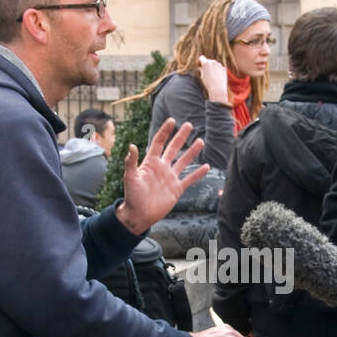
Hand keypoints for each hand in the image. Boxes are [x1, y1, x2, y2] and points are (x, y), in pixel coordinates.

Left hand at [115, 118, 208, 234]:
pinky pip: (189, 179)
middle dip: (181, 137)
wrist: (139, 215)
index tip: (172, 121)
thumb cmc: (132, 196)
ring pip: (184, 161)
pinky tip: (207, 166)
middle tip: (189, 125)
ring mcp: (170, 178)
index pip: (158, 143)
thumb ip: (131, 163)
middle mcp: (162, 168)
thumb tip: (132, 146)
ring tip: (200, 141)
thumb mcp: (130, 178)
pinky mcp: (177, 189)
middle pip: (173, 148)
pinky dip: (198, 174)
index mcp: (150, 163)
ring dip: (192, 152)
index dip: (165, 132)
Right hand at [198, 55, 228, 102]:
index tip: (198, 65)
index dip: (199, 61)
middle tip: (205, 72)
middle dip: (206, 65)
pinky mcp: (224, 68)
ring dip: (212, 68)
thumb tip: (200, 67)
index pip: (201, 58)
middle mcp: (213, 62)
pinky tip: (217, 78)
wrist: (218, 89)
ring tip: (211, 76)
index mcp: (206, 63)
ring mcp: (219, 65)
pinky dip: (217, 71)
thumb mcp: (202, 76)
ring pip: (214, 64)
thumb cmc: (208, 84)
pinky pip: (219, 68)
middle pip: (208, 61)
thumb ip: (201, 70)